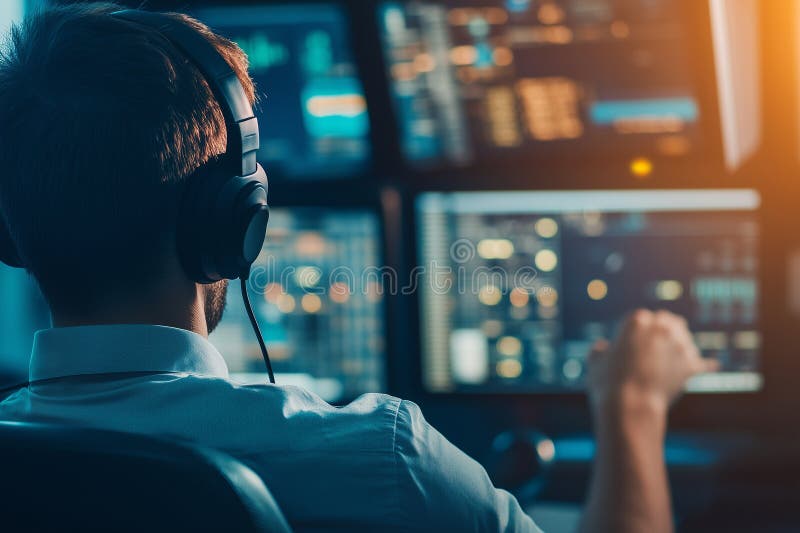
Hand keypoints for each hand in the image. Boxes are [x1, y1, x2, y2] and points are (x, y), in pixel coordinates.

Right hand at [587, 309, 719, 416]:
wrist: (629, 406)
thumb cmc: (607, 384)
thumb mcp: (595, 362)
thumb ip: (599, 350)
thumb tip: (602, 347)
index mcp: (637, 320)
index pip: (642, 318)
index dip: (635, 332)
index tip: (629, 347)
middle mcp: (662, 327)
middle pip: (669, 321)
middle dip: (663, 330)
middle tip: (655, 346)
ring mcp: (679, 346)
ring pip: (686, 340)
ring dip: (681, 346)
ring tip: (673, 359)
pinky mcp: (691, 366)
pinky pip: (703, 364)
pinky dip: (706, 365)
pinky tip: (713, 365)